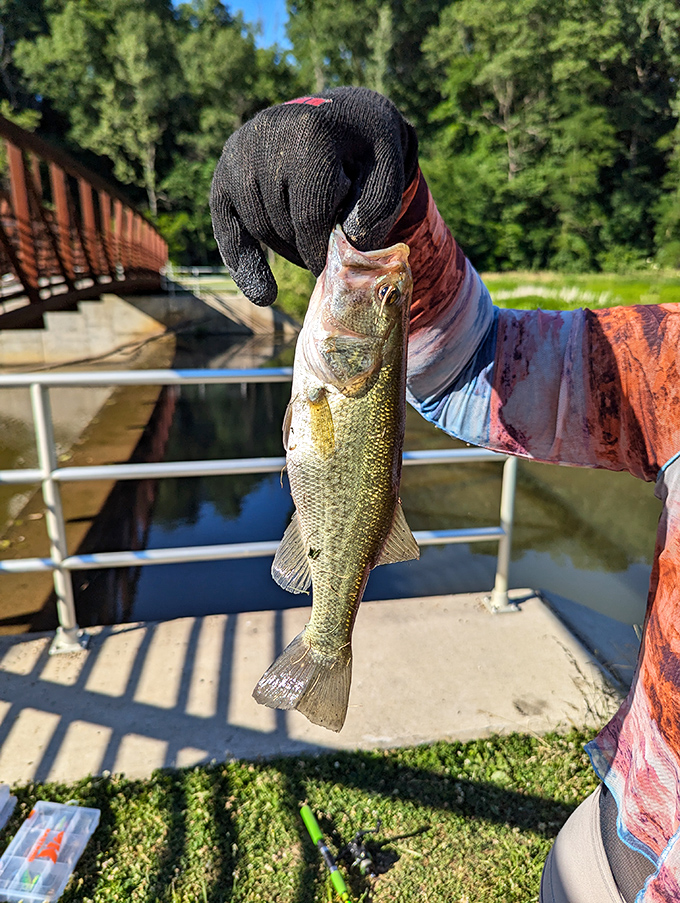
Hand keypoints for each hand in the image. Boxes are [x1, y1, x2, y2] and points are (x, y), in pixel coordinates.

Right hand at [209, 86, 417, 304]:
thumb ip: (375, 210)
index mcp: (310, 133)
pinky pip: (226, 227)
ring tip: (311, 246)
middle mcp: (265, 137)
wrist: (342, 116)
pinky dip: (243, 262)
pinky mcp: (225, 172)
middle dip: (307, 250)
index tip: (335, 273)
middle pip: (282, 225)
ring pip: (258, 229)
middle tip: (330, 254)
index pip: (309, 216)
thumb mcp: (389, 170)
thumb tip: (344, 250)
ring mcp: (239, 153)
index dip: (322, 253)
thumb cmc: (369, 150)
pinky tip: (264, 294)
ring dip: (287, 250)